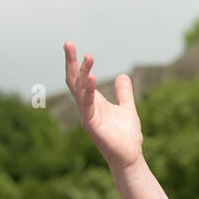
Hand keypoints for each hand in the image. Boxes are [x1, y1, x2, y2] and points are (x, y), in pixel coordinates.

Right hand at [63, 41, 143, 170]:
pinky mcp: (92, 125)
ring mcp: (87, 116)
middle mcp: (86, 107)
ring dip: (83, 73)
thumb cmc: (126, 135)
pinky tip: (91, 78)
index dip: (75, 63)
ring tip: (88, 57)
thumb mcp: (127, 108)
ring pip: (80, 90)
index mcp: (93, 102)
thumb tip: (122, 75)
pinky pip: (88, 105)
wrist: (130, 155)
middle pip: (74, 81)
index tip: (71, 45)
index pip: (79, 78)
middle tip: (68, 43)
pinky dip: (89, 91)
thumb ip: (124, 93)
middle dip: (71, 62)